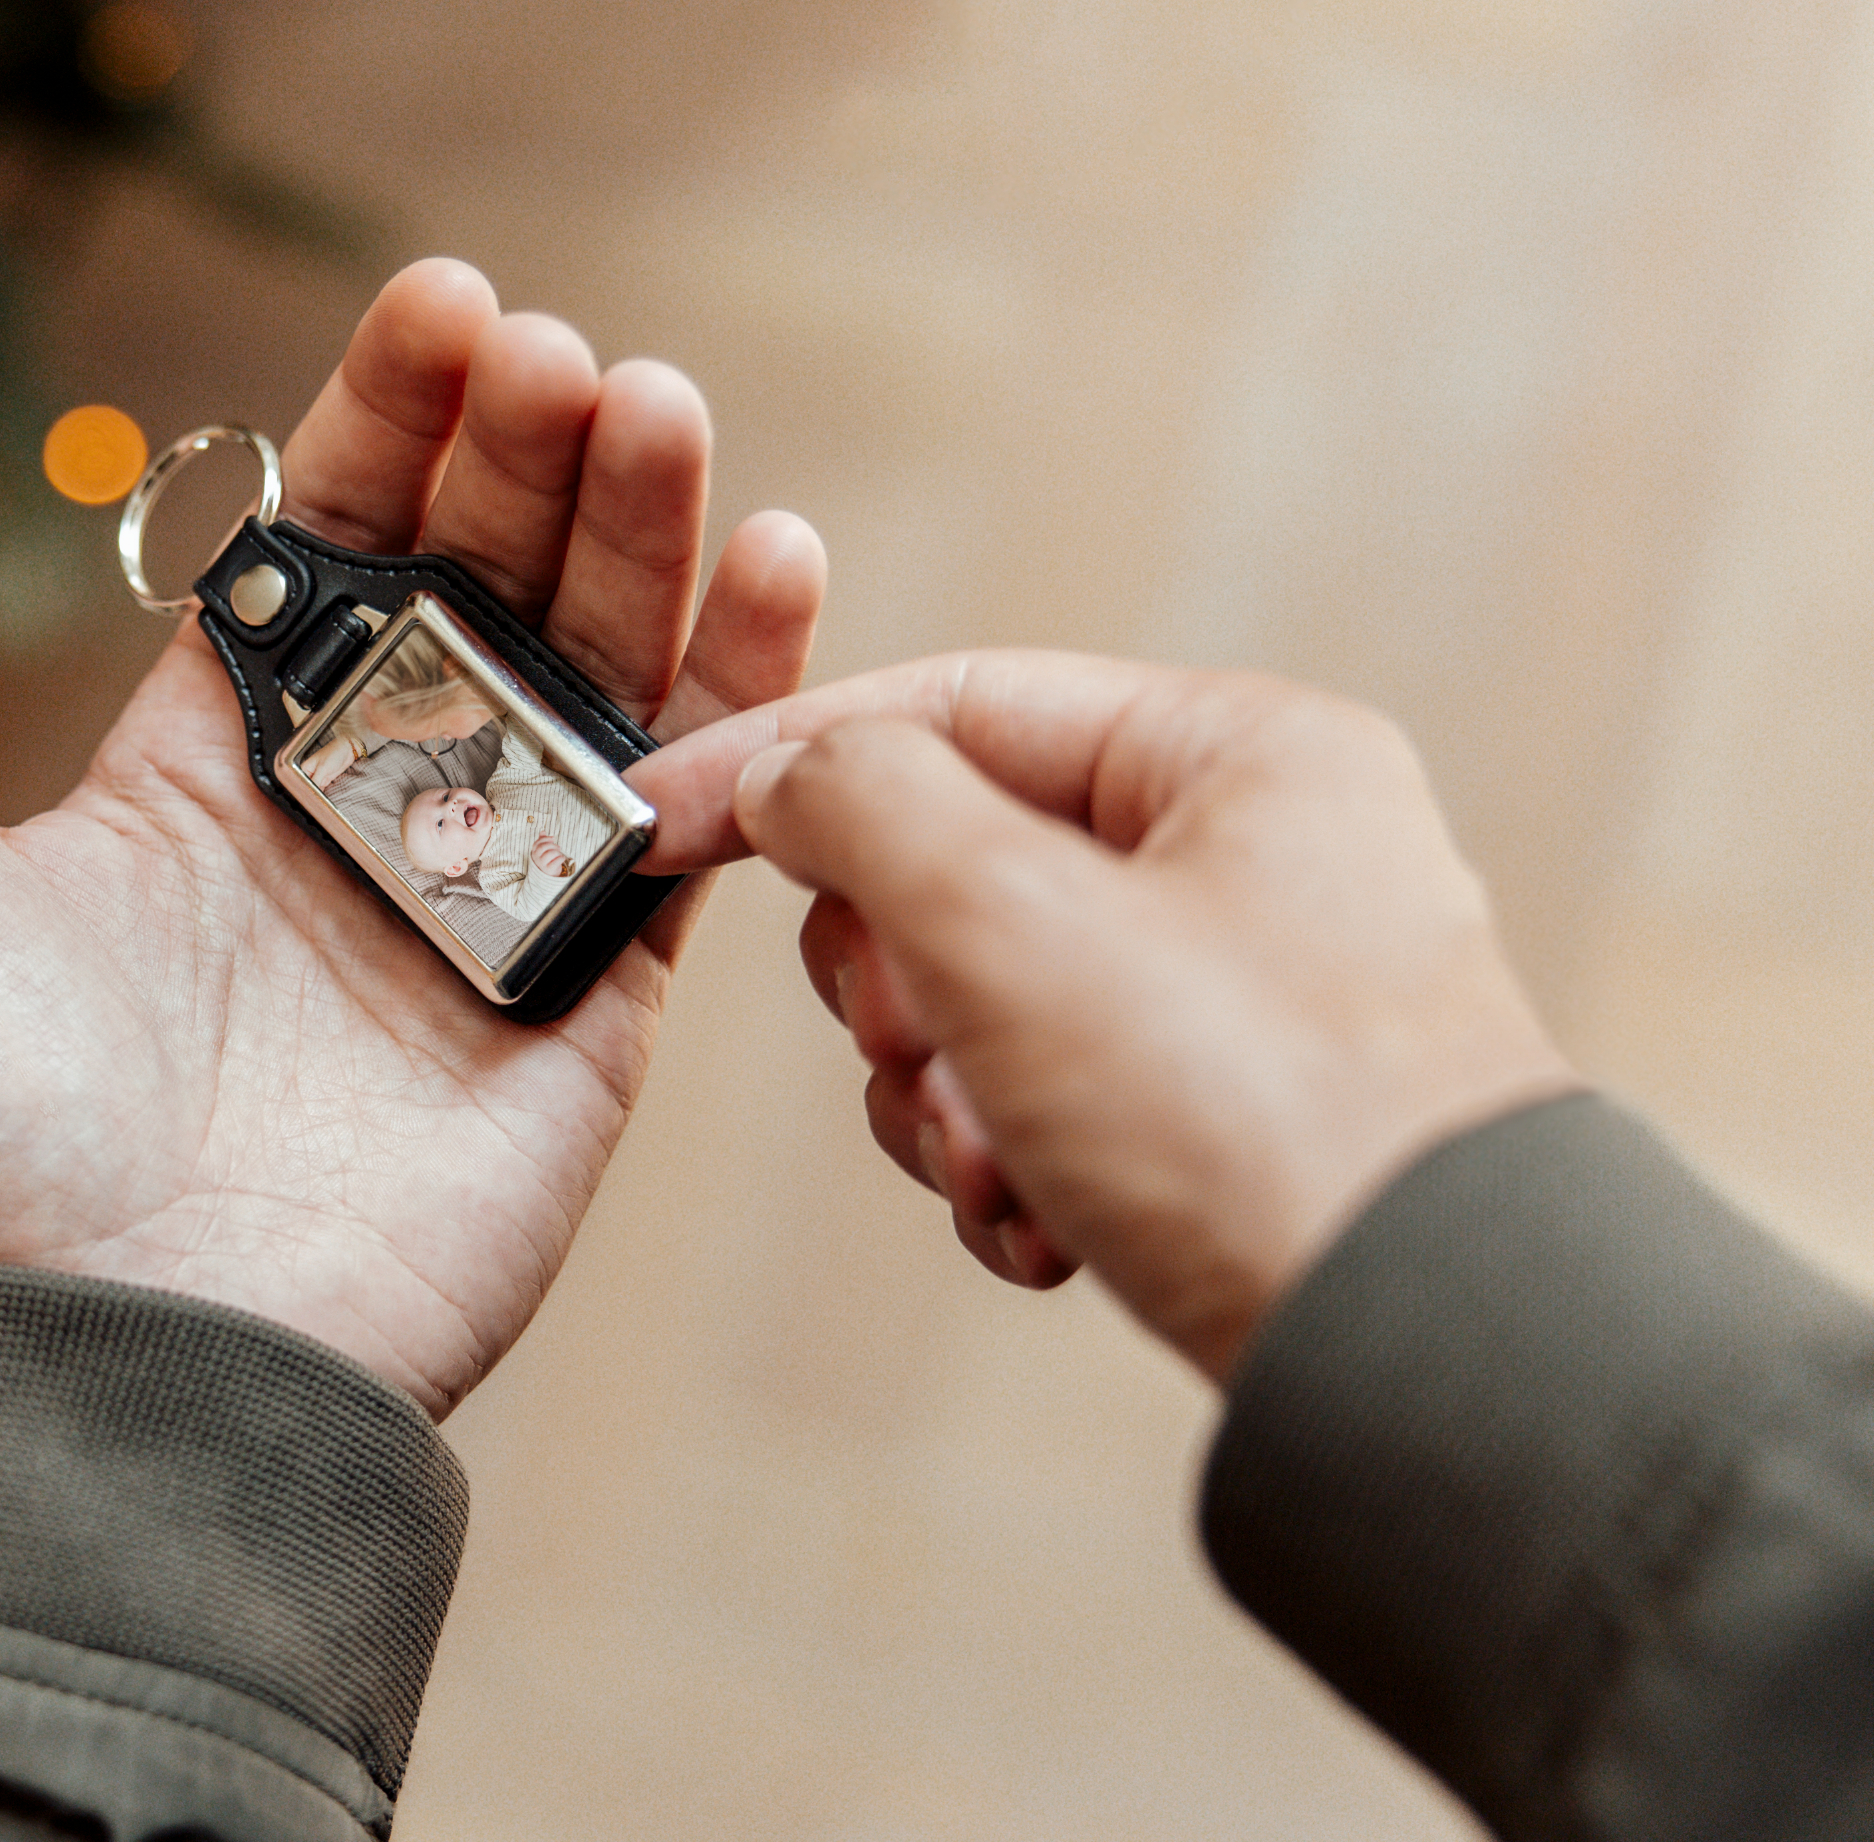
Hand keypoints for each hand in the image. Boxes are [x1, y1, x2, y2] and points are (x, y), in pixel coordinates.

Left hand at [0, 259, 825, 1415]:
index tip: (444, 301)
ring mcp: (487, 895)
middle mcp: (363, 809)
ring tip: (655, 410)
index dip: (387, 415)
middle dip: (526, 453)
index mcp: (215, 764)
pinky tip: (774, 559)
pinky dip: (745, 692)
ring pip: (595, 670)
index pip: (328, 541)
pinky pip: (689, 821)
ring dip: (639, 532)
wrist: (139, 1361)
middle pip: (479, 580)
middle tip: (563, 355)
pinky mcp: (592, 996)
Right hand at [532, 835, 572, 876]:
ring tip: (559, 854)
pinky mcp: (549, 869)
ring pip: (549, 854)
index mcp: (534, 852)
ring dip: (557, 852)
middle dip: (552, 845)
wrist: (548, 873)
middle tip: (558, 847)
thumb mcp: (543, 849)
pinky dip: (561, 858)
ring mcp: (542, 864)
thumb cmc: (547, 859)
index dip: (546, 839)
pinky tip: (562, 858)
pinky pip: (556, 862)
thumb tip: (543, 831)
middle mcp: (536, 858)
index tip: (553, 838)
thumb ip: (542, 840)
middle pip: (543, 847)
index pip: (538, 843)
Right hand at [628, 653, 1579, 1382]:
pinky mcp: (1236, 1129)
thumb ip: (862, 804)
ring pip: (988, 1002)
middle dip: (901, 984)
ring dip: (945, 1100)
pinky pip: (1051, 1110)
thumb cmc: (1255, 1121)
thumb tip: (788, 775)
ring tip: (998, 1166)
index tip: (657, 827)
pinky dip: (1011, 1172)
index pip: (955, 702)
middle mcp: (1260, 858)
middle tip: (919, 1044)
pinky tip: (1043, 1228)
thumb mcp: (1010, 920)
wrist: (1421, 1375)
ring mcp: (1251, 999)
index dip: (787, 758)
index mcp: (1241, 753)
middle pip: (959, 862)